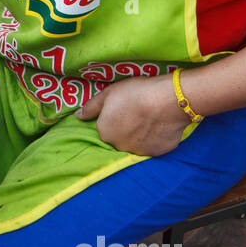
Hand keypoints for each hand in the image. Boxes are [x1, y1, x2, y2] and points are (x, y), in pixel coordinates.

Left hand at [76, 75, 191, 155]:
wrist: (168, 100)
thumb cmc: (135, 93)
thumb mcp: (108, 94)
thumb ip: (90, 107)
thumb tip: (77, 116)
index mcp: (105, 132)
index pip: (106, 126)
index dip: (116, 116)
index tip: (126, 107)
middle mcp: (119, 146)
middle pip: (120, 138)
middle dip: (127, 128)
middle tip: (139, 113)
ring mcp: (138, 151)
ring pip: (136, 144)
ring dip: (140, 135)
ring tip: (151, 118)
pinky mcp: (157, 153)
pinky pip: (154, 146)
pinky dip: (156, 138)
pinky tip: (161, 125)